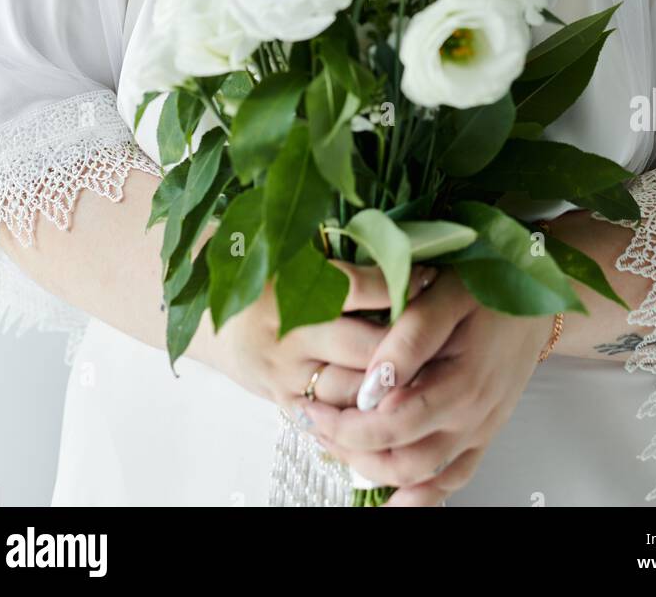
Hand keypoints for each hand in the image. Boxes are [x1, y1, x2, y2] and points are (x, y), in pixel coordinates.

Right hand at [205, 260, 437, 408]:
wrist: (211, 315)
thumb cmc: (265, 273)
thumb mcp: (292, 250)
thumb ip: (339, 251)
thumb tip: (403, 239)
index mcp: (290, 282)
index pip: (359, 288)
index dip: (400, 283)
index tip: (432, 277)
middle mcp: (288, 330)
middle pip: (364, 346)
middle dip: (407, 343)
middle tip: (444, 332)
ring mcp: (286, 372)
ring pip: (355, 387)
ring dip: (394, 383)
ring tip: (432, 367)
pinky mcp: (284, 401)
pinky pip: (335, 415)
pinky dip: (367, 411)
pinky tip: (395, 398)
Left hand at [299, 266, 555, 505]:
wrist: (539, 294)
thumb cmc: (490, 285)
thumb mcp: (448, 293)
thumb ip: (411, 336)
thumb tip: (372, 384)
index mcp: (462, 383)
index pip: (394, 425)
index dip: (348, 426)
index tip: (312, 409)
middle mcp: (473, 417)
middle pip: (404, 460)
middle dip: (351, 450)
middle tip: (314, 425)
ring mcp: (480, 430)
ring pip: (424, 477)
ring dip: (375, 470)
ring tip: (335, 446)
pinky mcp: (484, 434)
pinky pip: (453, 481)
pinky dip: (421, 497)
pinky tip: (392, 499)